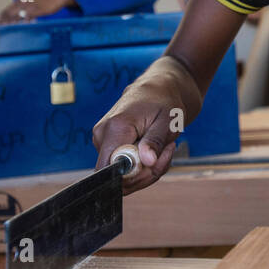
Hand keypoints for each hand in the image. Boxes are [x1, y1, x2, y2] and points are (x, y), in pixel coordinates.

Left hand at [0, 0, 73, 23]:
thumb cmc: (44, 3)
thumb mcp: (31, 6)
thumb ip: (23, 12)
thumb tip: (17, 20)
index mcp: (20, 2)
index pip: (6, 10)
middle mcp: (23, 3)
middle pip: (9, 12)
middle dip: (1, 21)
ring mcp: (31, 5)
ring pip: (18, 13)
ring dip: (10, 20)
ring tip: (3, 27)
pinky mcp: (40, 8)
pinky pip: (31, 14)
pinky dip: (26, 19)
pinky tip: (22, 24)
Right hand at [91, 75, 185, 195]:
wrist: (156, 90)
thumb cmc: (164, 103)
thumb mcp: (167, 122)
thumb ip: (154, 142)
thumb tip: (146, 161)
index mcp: (115, 128)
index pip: (109, 170)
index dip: (133, 176)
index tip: (154, 162)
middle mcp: (102, 135)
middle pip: (117, 177)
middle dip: (146, 174)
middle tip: (166, 153)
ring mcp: (101, 141)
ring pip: (122, 175)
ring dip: (147, 170)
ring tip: (162, 148)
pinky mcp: (105, 146)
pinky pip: (122, 169)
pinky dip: (141, 166)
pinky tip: (152, 150)